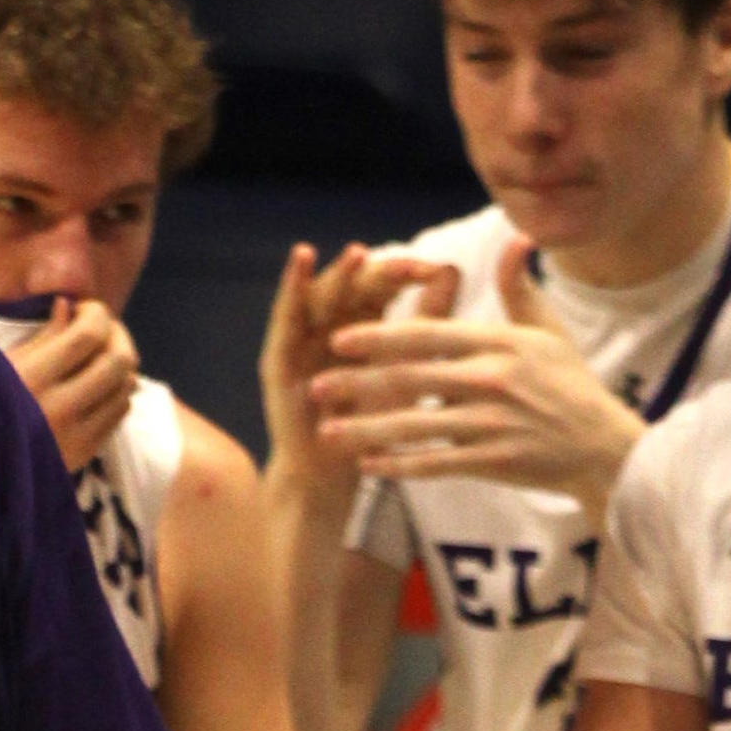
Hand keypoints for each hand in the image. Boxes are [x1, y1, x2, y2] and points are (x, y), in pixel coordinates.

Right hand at [10, 298, 138, 474]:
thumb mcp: (0, 364)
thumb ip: (42, 336)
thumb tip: (70, 304)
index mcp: (30, 378)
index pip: (88, 335)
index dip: (96, 313)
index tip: (82, 309)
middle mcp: (57, 408)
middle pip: (118, 360)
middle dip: (117, 334)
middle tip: (101, 328)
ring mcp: (74, 436)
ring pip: (125, 387)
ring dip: (120, 361)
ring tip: (100, 354)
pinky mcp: (83, 454)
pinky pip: (119, 412)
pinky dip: (116, 390)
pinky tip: (97, 383)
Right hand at [259, 241, 452, 486]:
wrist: (333, 477)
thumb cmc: (373, 425)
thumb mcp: (406, 369)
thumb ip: (427, 320)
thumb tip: (452, 268)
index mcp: (363, 325)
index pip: (384, 287)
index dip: (405, 274)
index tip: (435, 270)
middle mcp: (330, 325)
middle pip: (352, 286)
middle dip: (376, 270)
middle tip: (406, 262)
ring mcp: (301, 339)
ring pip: (320, 295)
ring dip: (338, 273)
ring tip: (359, 253)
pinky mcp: (278, 359)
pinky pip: (285, 316)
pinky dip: (291, 287)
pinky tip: (301, 259)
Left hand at [312, 254, 635, 513]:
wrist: (605, 449)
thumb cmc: (573, 386)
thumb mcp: (549, 330)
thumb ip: (520, 288)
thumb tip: (517, 237)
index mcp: (500, 343)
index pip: (429, 336)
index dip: (381, 337)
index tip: (340, 338)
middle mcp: (493, 380)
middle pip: (412, 379)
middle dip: (357, 383)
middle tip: (313, 387)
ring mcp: (494, 423)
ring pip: (417, 426)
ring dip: (367, 430)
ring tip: (326, 434)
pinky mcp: (495, 462)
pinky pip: (438, 464)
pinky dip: (401, 466)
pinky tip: (368, 466)